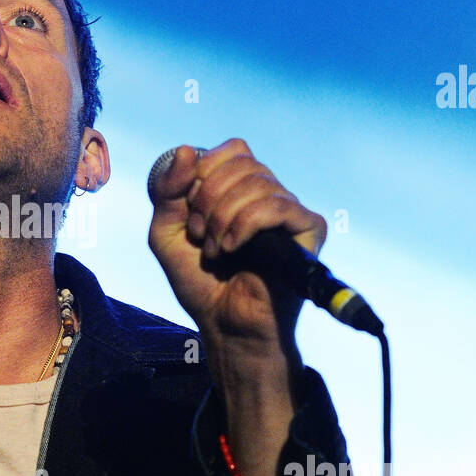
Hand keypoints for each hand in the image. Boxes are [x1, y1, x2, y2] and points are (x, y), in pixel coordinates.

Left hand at [148, 140, 326, 373]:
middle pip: (242, 162)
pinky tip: (233, 248)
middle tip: (201, 235)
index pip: (231, 151)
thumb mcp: (166, 231)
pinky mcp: (308, 229)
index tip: (190, 214)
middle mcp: (269, 193)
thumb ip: (167, 191)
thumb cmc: (199, 281)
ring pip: (258, 182)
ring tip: (216, 251)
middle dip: (209, 197)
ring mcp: (290, 210)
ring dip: (223, 218)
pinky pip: (278, 205)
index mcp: (240, 188)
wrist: (223, 324)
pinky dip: (245, 224)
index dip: (203, 173)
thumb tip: (185, 150)